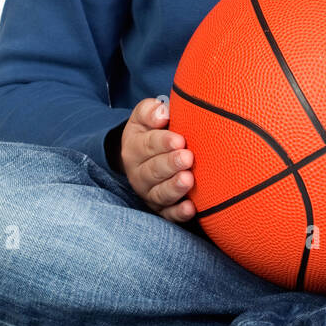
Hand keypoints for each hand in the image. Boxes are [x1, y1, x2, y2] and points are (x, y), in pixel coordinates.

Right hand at [117, 97, 196, 221]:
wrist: (144, 158)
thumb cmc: (152, 132)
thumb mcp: (145, 116)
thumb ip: (151, 111)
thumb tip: (162, 113)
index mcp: (134, 148)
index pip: (147, 145)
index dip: (163, 143)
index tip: (179, 139)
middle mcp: (138, 173)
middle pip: (152, 171)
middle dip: (170, 165)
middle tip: (187, 158)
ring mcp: (149, 193)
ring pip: (159, 194)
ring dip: (174, 188)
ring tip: (188, 180)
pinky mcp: (161, 209)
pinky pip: (168, 214)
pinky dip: (178, 213)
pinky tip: (191, 209)